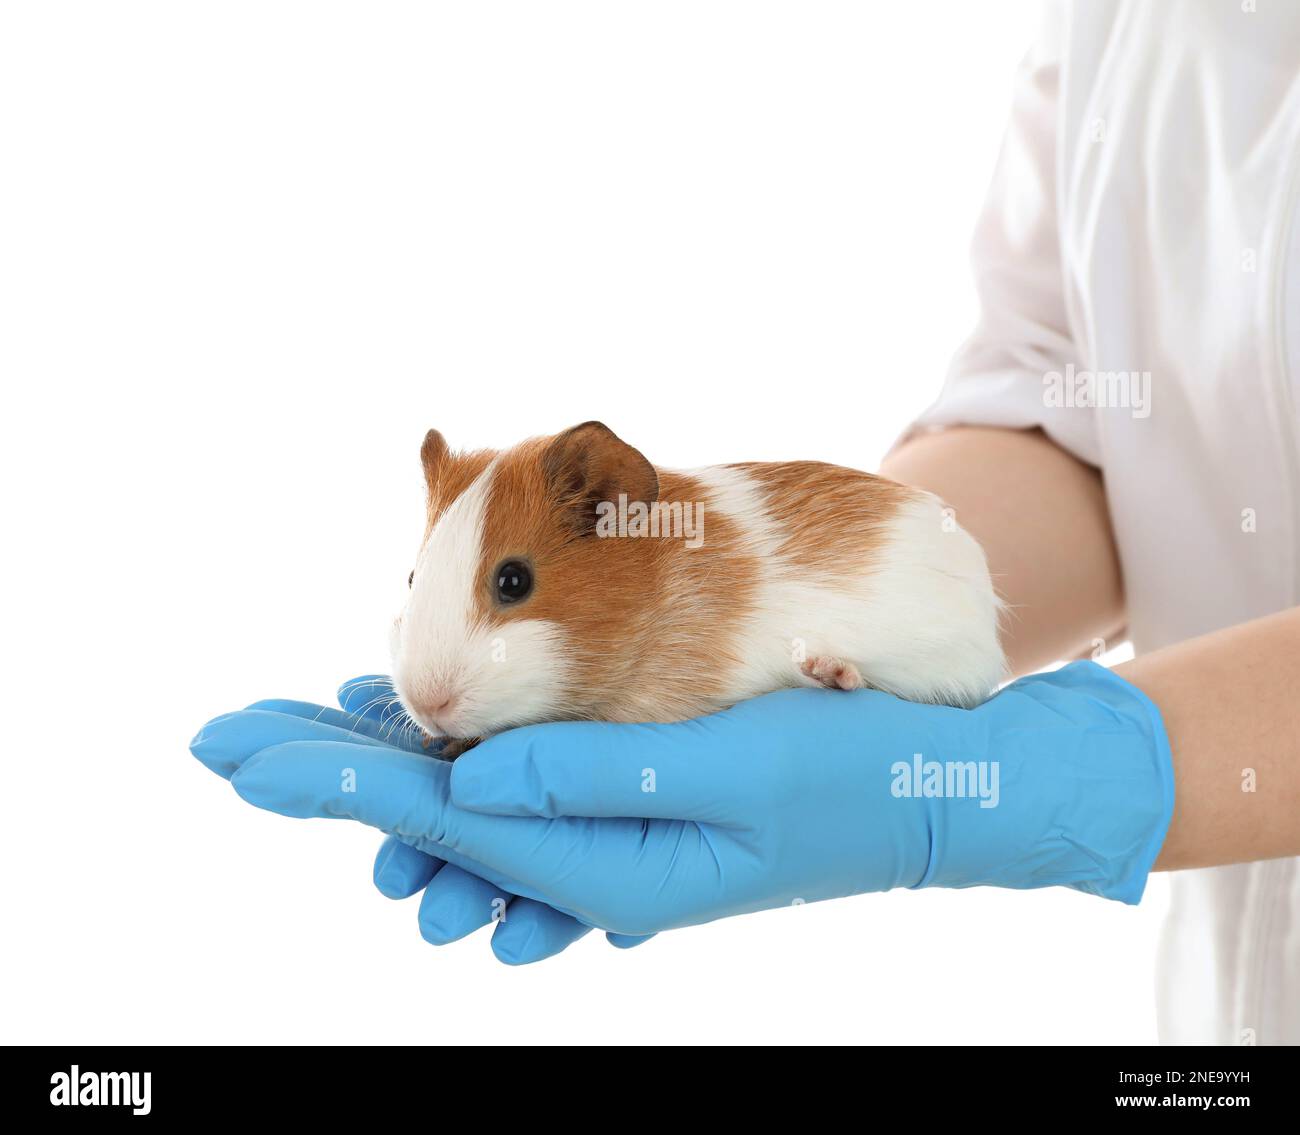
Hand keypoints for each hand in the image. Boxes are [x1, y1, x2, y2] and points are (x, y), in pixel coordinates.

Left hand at [215, 662, 1173, 937]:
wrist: (935, 798)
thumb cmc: (851, 779)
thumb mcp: (733, 772)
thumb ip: (600, 775)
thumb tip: (473, 773)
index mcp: (606, 866)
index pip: (438, 816)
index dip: (329, 776)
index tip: (233, 751)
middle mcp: (592, 862)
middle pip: (426, 812)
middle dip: (318, 771)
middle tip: (216, 737)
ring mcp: (611, 838)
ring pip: (462, 800)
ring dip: (372, 765)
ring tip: (283, 732)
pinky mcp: (633, 806)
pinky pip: (517, 791)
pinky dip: (448, 762)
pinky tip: (405, 745)